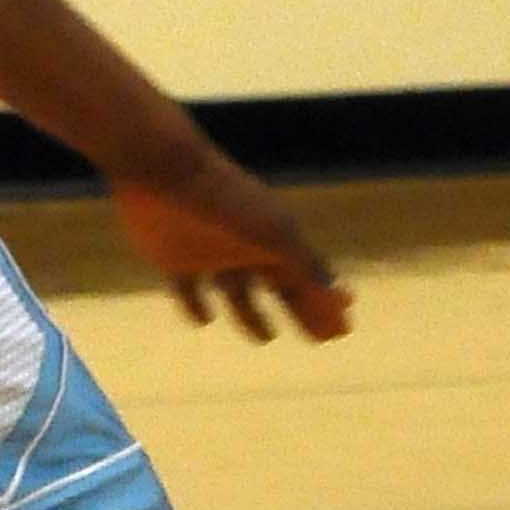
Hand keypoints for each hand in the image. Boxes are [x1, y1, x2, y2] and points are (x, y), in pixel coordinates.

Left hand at [113, 149, 351, 344]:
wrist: (166, 170)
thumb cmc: (228, 202)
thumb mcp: (275, 234)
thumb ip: (308, 266)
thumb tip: (343, 299)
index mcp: (274, 241)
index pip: (307, 282)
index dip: (324, 306)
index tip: (342, 330)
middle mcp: (246, 249)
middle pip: (281, 288)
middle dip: (302, 311)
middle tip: (322, 338)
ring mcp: (210, 254)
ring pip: (238, 292)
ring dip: (253, 315)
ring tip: (267, 338)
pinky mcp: (173, 259)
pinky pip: (189, 290)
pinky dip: (196, 306)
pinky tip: (205, 320)